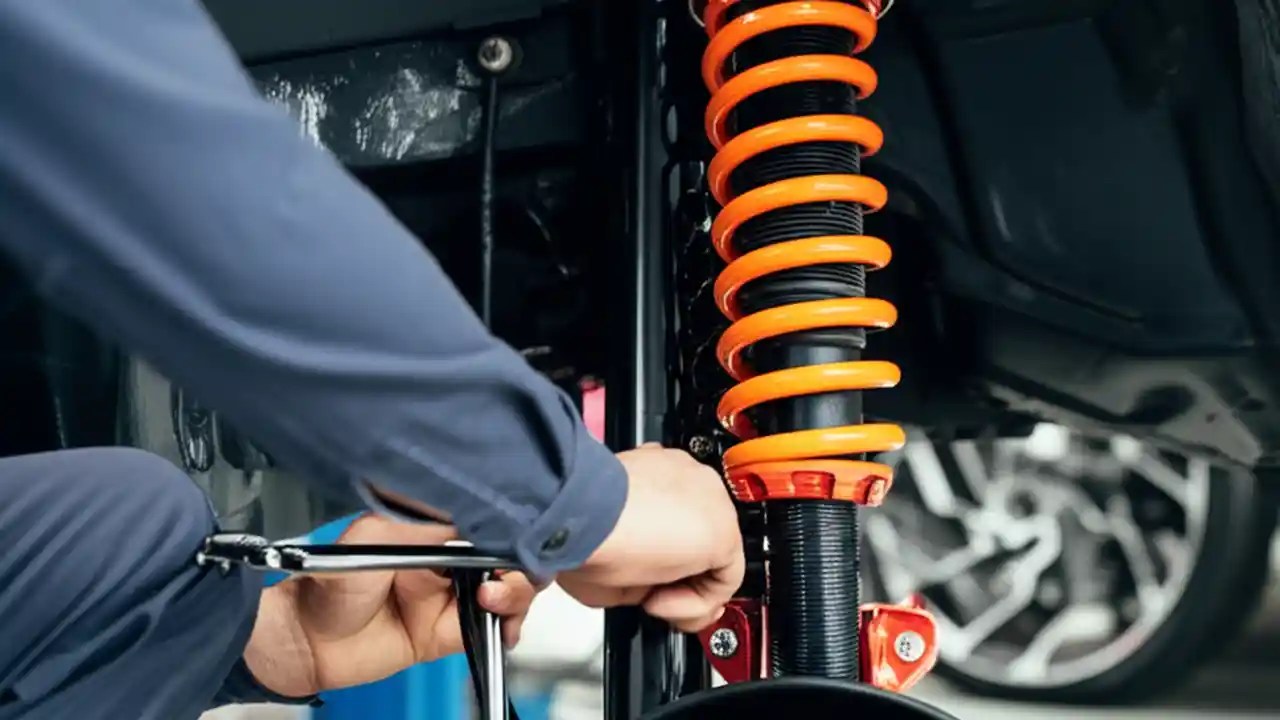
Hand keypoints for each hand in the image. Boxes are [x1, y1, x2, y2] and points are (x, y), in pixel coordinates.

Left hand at [242, 514, 537, 697]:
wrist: (308, 640)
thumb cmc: (330, 583)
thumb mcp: (376, 536)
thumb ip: (425, 526)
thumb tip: (474, 516)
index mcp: (436, 531)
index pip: (490, 524)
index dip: (511, 529)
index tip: (517, 536)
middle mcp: (451, 561)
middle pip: (510, 556)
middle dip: (521, 564)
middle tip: (505, 575)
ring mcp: (453, 598)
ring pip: (513, 591)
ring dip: (517, 594)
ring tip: (493, 598)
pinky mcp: (452, 634)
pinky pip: (497, 630)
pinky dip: (510, 627)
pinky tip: (500, 625)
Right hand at [558, 444, 744, 631]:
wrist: (582, 512)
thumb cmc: (577, 522)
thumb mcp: (606, 544)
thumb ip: (634, 560)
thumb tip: (645, 587)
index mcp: (654, 473)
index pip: (675, 514)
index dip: (663, 557)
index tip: (641, 579)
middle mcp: (685, 479)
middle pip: (699, 538)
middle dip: (677, 579)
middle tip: (648, 597)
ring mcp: (708, 500)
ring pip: (714, 561)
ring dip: (682, 595)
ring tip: (649, 600)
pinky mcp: (723, 529)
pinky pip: (724, 580)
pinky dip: (693, 604)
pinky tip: (658, 600)